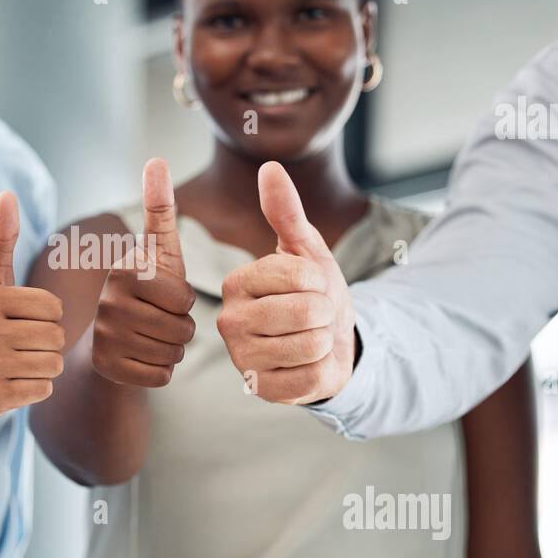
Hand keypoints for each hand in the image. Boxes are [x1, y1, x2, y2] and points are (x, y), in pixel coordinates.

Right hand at [91, 158, 195, 386]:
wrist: (107, 336)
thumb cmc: (144, 288)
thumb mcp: (157, 250)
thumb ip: (160, 208)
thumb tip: (156, 158)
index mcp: (124, 271)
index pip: (184, 299)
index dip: (184, 301)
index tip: (164, 295)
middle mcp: (108, 304)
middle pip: (181, 329)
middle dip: (180, 328)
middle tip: (158, 319)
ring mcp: (105, 338)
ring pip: (172, 354)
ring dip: (171, 349)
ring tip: (151, 336)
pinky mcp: (106, 368)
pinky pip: (160, 376)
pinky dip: (159, 370)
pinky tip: (142, 356)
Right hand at [217, 162, 355, 404]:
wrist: (328, 342)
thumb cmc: (313, 294)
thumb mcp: (306, 251)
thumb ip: (287, 212)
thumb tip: (270, 168)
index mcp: (236, 283)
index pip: (299, 275)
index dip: (319, 281)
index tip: (310, 286)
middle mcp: (229, 321)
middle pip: (307, 311)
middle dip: (326, 312)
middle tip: (313, 316)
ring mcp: (243, 358)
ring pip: (311, 345)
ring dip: (324, 341)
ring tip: (310, 338)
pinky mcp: (261, 389)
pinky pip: (311, 378)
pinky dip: (321, 371)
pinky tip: (306, 365)